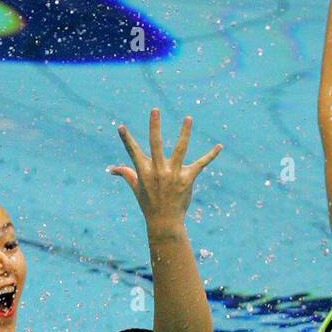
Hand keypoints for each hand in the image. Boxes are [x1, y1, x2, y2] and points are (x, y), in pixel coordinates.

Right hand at [109, 109, 220, 226]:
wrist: (164, 222)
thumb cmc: (149, 204)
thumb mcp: (136, 188)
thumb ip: (126, 174)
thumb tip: (111, 169)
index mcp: (144, 171)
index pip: (133, 152)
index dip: (126, 140)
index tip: (121, 127)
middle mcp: (159, 170)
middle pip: (156, 144)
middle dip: (155, 126)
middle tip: (155, 110)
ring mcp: (174, 174)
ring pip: (180, 149)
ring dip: (184, 133)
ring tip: (188, 118)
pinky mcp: (188, 179)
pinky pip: (201, 164)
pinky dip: (211, 155)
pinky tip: (220, 146)